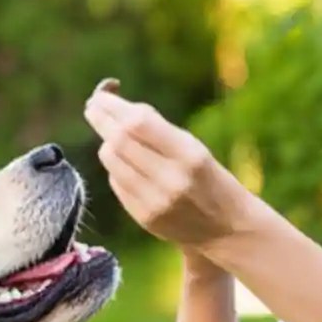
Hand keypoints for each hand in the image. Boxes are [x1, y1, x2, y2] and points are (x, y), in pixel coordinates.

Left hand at [83, 79, 252, 253]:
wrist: (227, 227)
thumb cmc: (207, 176)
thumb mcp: (194, 147)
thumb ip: (157, 129)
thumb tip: (114, 106)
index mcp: (190, 154)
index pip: (138, 123)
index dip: (114, 107)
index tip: (102, 95)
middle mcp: (172, 179)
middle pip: (119, 141)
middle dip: (101, 120)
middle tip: (93, 108)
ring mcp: (155, 202)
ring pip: (112, 161)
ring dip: (108, 144)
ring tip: (114, 137)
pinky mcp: (144, 218)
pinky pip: (116, 183)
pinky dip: (116, 167)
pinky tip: (127, 165)